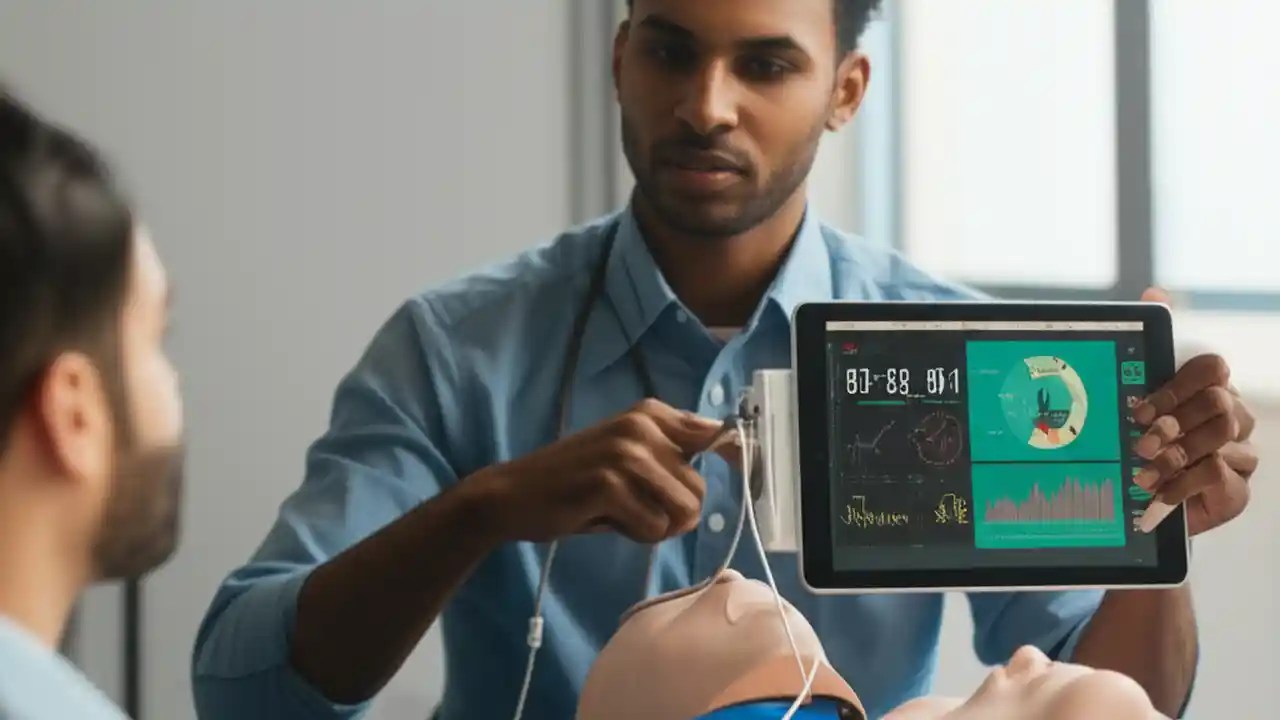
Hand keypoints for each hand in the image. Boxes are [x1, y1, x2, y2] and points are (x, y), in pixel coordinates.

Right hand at [469, 399, 727, 543]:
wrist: (512, 495)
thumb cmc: (575, 481)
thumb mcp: (627, 454)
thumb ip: (672, 451)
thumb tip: (733, 445)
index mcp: (649, 414)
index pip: (716, 435)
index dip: (736, 460)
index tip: (743, 474)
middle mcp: (641, 426)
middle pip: (699, 489)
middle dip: (673, 512)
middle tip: (635, 508)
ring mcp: (626, 454)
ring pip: (682, 511)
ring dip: (655, 526)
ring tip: (620, 514)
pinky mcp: (610, 485)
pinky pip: (654, 528)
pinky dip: (635, 535)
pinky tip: (604, 520)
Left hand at [1132, 288, 1257, 535]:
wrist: (1139, 509)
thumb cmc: (1137, 450)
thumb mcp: (1131, 403)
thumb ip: (1145, 348)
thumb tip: (1154, 293)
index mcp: (1210, 389)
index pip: (1212, 368)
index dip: (1177, 386)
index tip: (1139, 409)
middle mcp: (1233, 416)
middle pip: (1219, 403)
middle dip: (1174, 422)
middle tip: (1139, 442)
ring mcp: (1241, 453)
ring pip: (1220, 439)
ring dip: (1176, 454)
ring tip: (1141, 471)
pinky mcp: (1237, 490)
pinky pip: (1220, 475)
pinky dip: (1182, 484)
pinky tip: (1157, 493)